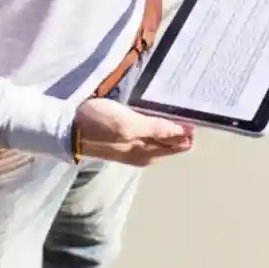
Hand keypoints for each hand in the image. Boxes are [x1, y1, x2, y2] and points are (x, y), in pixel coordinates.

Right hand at [73, 99, 194, 166]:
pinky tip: (157, 117)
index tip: (202, 118)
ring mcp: (130, 147)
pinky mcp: (120, 138)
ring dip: (170, 129)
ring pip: (158, 139)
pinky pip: (147, 134)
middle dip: (183, 133)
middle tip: (197, 114)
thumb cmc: (97, 124)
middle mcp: (142, 153)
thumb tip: (185, 134)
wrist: (66, 128)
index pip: (177, 144)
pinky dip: (157, 126)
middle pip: (169, 144)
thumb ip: (157, 129)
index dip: (189, 133)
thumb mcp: (129, 124)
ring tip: (182, 115)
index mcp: (146, 152)